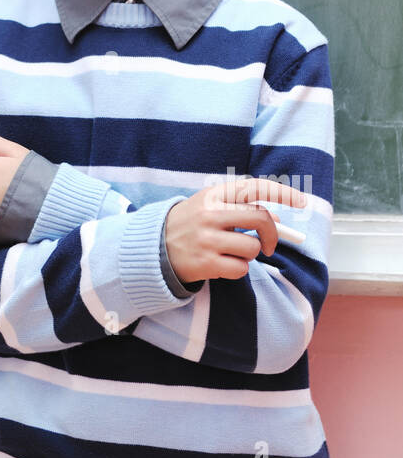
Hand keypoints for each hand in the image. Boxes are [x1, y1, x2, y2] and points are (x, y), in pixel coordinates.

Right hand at [165, 176, 309, 283]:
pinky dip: (238, 269)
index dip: (282, 193)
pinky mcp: (206, 263)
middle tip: (270, 244)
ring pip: (253, 248)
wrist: (154, 247)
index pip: (255, 188)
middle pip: (260, 219)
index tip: (301, 202)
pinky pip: (241, 269)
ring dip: (250, 254)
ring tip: (232, 252)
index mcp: (214, 195)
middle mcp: (210, 214)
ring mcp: (208, 239)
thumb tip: (278, 223)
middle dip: (273, 234)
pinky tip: (222, 264)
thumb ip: (241, 209)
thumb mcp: (211, 206)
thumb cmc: (191, 224)